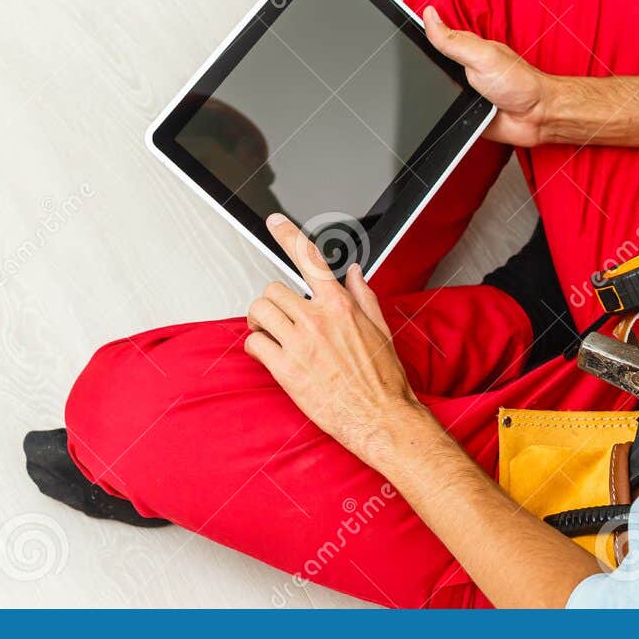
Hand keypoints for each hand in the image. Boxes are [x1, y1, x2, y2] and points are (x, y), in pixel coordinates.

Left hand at [244, 214, 425, 464]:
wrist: (381, 417)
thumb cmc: (384, 379)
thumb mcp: (380, 328)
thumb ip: (362, 295)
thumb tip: (353, 273)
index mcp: (341, 305)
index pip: (310, 259)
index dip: (288, 234)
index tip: (274, 222)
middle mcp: (318, 319)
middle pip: (273, 289)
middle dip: (273, 302)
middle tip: (278, 316)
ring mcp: (300, 344)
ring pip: (259, 312)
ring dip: (259, 321)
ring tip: (268, 332)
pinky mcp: (286, 370)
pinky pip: (254, 344)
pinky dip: (256, 346)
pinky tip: (268, 354)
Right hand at [422, 6, 555, 145]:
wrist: (536, 118)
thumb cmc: (520, 83)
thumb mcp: (482, 55)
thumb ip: (453, 40)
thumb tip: (429, 15)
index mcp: (465, 48)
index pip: (432, 37)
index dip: (414, 36)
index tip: (394, 34)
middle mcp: (462, 68)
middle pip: (427, 67)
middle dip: (419, 73)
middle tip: (418, 76)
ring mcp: (462, 92)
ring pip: (431, 93)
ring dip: (430, 97)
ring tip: (437, 97)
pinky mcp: (462, 115)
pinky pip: (442, 116)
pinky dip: (440, 117)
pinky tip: (444, 116)